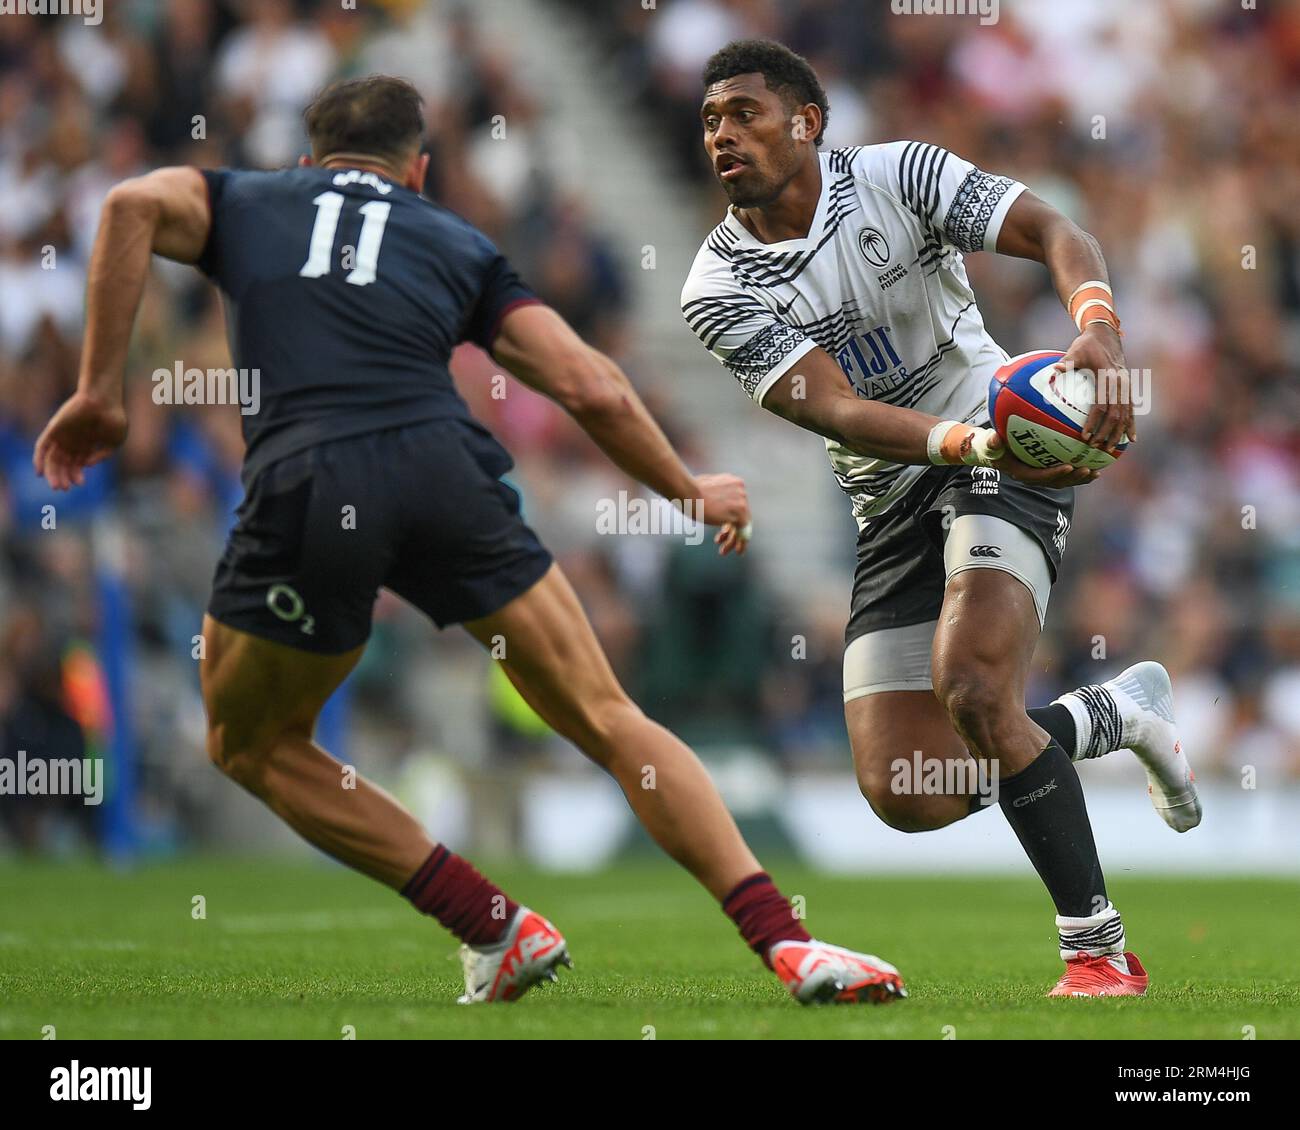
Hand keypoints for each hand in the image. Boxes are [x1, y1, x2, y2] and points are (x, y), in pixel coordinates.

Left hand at [33, 391, 127, 489]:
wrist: (104, 399)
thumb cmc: (113, 418)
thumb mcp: (115, 441)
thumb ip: (103, 455)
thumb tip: (87, 465)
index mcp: (87, 443)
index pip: (77, 463)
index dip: (76, 475)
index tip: (79, 484)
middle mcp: (73, 440)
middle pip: (63, 463)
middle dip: (63, 477)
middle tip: (64, 488)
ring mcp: (62, 435)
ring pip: (52, 458)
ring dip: (53, 473)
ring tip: (57, 486)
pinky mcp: (53, 429)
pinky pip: (42, 446)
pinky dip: (38, 459)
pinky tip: (39, 472)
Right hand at [693, 472, 750, 555]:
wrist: (688, 492)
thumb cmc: (687, 490)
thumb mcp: (704, 487)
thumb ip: (713, 493)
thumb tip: (710, 499)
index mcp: (733, 482)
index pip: (737, 504)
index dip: (729, 517)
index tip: (723, 528)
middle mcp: (741, 490)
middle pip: (742, 515)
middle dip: (732, 530)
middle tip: (720, 540)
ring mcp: (742, 501)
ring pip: (742, 525)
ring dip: (733, 540)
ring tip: (723, 551)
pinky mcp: (739, 513)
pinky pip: (743, 532)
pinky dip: (737, 542)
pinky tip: (731, 550)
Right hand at [987, 432, 1098, 487]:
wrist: (996, 453)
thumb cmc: (994, 447)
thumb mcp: (990, 445)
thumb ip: (992, 442)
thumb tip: (994, 437)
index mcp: (1022, 474)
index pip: (1040, 476)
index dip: (1055, 473)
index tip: (1068, 466)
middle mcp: (1034, 479)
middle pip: (1056, 482)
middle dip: (1073, 478)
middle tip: (1087, 469)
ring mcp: (1042, 477)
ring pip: (1064, 481)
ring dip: (1080, 478)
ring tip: (1095, 472)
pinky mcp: (1048, 473)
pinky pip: (1066, 475)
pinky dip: (1079, 473)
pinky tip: (1094, 467)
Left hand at [1058, 322, 1129, 453]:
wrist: (1106, 334)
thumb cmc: (1086, 344)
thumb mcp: (1075, 350)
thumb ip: (1067, 361)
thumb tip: (1055, 369)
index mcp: (1107, 375)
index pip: (1101, 403)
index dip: (1093, 421)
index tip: (1084, 435)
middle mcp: (1120, 382)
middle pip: (1117, 413)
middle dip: (1107, 432)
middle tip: (1095, 448)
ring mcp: (1127, 385)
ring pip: (1127, 413)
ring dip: (1119, 432)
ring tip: (1110, 449)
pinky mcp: (1129, 387)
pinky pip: (1131, 409)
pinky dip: (1131, 424)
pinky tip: (1130, 439)